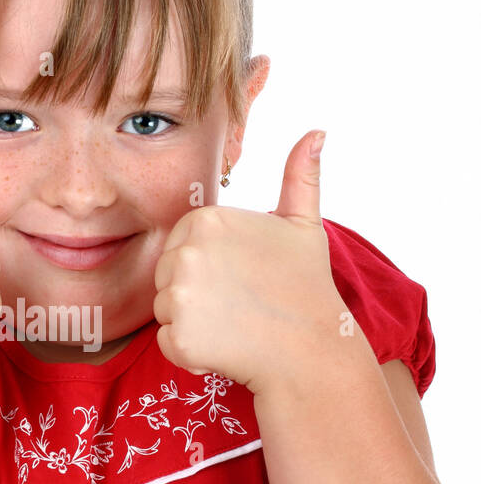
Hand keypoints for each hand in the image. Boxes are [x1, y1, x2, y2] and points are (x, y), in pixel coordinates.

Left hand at [152, 132, 343, 396]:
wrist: (310, 349)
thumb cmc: (305, 285)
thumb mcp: (303, 223)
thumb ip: (300, 175)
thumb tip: (317, 132)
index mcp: (205, 219)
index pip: (179, 245)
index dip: (207, 265)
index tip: (239, 277)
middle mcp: (186, 253)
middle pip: (166, 276)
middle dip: (195, 293)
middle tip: (238, 302)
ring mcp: (179, 297)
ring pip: (165, 309)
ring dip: (193, 321)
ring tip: (234, 323)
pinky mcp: (179, 337)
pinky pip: (170, 342)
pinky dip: (191, 350)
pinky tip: (225, 346)